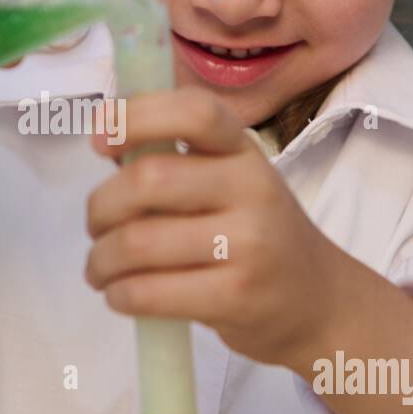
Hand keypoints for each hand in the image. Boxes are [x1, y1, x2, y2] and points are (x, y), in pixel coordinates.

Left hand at [84, 87, 344, 367]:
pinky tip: (120, 294)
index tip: (99, 140)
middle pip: (148, 180)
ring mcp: (248, 245)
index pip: (194, 112)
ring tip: (100, 269)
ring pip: (138, 242)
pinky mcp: (236, 297)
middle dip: (99, 208)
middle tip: (95, 227)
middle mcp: (252, 188)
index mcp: (243, 151)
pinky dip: (118, 294)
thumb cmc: (253, 234)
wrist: (317, 302)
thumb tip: (105, 138)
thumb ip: (173, 161)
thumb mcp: (229, 182)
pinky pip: (149, 292)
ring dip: (100, 259)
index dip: (136, 116)